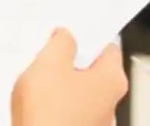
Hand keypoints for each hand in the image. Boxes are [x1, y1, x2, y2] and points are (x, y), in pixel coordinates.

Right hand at [11, 29, 127, 125]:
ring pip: (78, 93)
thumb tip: (65, 37)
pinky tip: (37, 108)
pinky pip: (67, 113)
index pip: (108, 47)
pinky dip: (54, 107)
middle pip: (92, 70)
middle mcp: (110, 103)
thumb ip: (61, 42)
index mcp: (112, 80)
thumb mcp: (49, 63)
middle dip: (70, 63)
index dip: (87, 37)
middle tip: (47, 60)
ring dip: (59, 87)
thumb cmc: (48, 116)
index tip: (69, 33)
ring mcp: (95, 122)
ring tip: (38, 87)